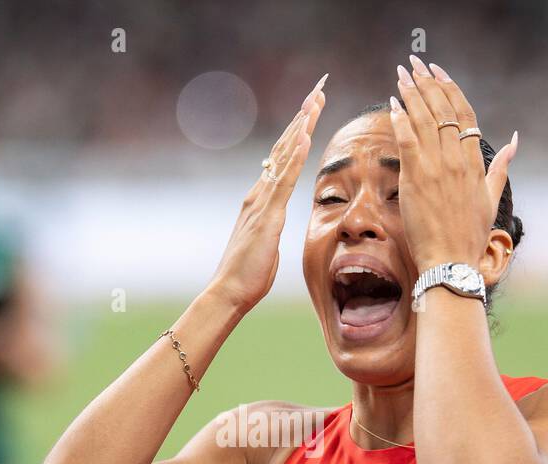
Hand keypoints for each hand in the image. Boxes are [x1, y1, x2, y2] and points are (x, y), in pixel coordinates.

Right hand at [207, 74, 328, 314]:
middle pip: (283, 146)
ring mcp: (261, 201)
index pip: (283, 157)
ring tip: (315, 100)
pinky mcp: (267, 214)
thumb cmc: (248, 275)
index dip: (297, 131)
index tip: (312, 108)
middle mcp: (259, 193)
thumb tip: (274, 222)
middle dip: (302, 116)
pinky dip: (294, 156)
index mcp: (261, 200)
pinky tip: (305, 136)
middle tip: (318, 89)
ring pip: (284, 155)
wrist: (229, 291)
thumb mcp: (266, 244)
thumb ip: (271, 227)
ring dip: (300, 126)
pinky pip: (284, 180)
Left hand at [389, 57, 517, 272]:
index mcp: (475, 163)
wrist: (451, 261)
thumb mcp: (491, 199)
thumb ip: (501, 167)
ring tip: (401, 74)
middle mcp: (457, 160)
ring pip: (424, 119)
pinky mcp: (416, 178)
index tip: (439, 72)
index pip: (464, 114)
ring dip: (411, 93)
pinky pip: (407, 139)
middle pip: (442, 110)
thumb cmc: (469, 236)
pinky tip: (393, 103)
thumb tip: (513, 141)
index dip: (451, 90)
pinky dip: (399, 118)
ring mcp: (437, 168)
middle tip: (415, 63)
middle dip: (427, 82)